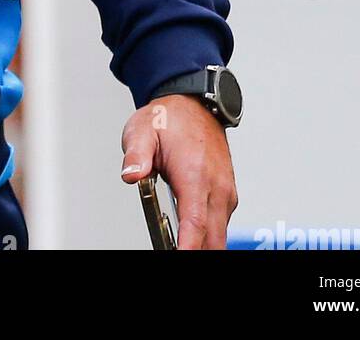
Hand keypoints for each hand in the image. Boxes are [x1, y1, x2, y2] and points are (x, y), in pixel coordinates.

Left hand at [120, 95, 237, 248]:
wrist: (193, 104)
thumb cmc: (170, 118)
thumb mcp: (142, 130)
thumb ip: (136, 155)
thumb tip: (131, 175)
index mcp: (195, 174)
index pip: (194, 223)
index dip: (188, 247)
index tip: (179, 255)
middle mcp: (216, 187)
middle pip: (212, 238)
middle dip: (196, 251)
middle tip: (173, 251)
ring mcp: (225, 192)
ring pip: (220, 235)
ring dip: (202, 245)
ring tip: (178, 246)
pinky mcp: (227, 195)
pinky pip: (221, 226)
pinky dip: (208, 236)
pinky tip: (191, 240)